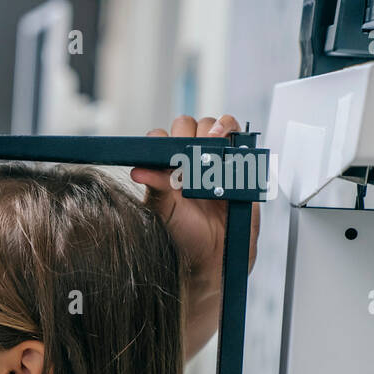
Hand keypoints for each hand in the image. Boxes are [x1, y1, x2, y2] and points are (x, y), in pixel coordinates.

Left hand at [129, 114, 260, 285]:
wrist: (217, 249)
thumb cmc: (187, 231)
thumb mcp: (165, 209)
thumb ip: (155, 187)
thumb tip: (136, 171)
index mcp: (167, 167)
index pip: (161, 138)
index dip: (164, 141)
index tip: (169, 156)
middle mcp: (189, 158)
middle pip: (186, 124)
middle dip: (188, 135)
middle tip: (192, 157)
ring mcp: (213, 156)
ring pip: (210, 124)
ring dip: (211, 132)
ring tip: (211, 152)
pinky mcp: (237, 159)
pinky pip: (235, 131)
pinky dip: (232, 130)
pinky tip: (227, 145)